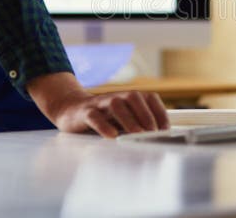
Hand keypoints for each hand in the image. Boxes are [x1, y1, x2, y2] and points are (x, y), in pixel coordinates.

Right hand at [27, 72, 168, 137]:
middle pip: (134, 97)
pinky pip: (94, 116)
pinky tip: (112, 136)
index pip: (150, 98)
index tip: (165, 130)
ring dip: (128, 120)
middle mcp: (116, 97)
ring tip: (136, 134)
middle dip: (146, 115)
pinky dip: (104, 125)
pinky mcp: (84, 112)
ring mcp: (100, 103)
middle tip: (152, 133)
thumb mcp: (122, 119)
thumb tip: (157, 138)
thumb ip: (138, 124)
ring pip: (115, 105)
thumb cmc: (102, 117)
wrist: (70, 109)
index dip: (159, 112)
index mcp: (129, 97)